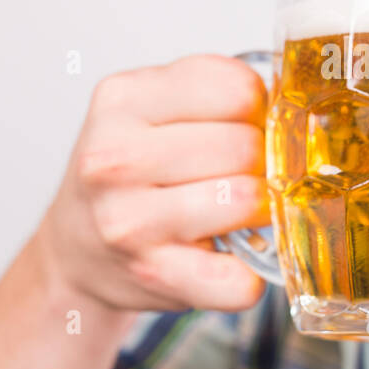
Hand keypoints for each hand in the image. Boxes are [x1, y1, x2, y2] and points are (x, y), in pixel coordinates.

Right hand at [34, 54, 271, 312]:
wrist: (77, 247)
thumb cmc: (128, 174)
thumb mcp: (150, 107)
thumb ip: (211, 91)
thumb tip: (291, 106)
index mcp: (122, 100)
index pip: (236, 89)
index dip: (259, 109)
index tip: (248, 125)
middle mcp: (116, 158)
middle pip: (245, 146)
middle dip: (263, 161)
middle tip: (248, 174)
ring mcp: (130, 221)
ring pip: (247, 200)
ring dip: (262, 210)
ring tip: (240, 210)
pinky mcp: (154, 275)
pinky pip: (238, 279)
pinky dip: (249, 276)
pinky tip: (231, 260)